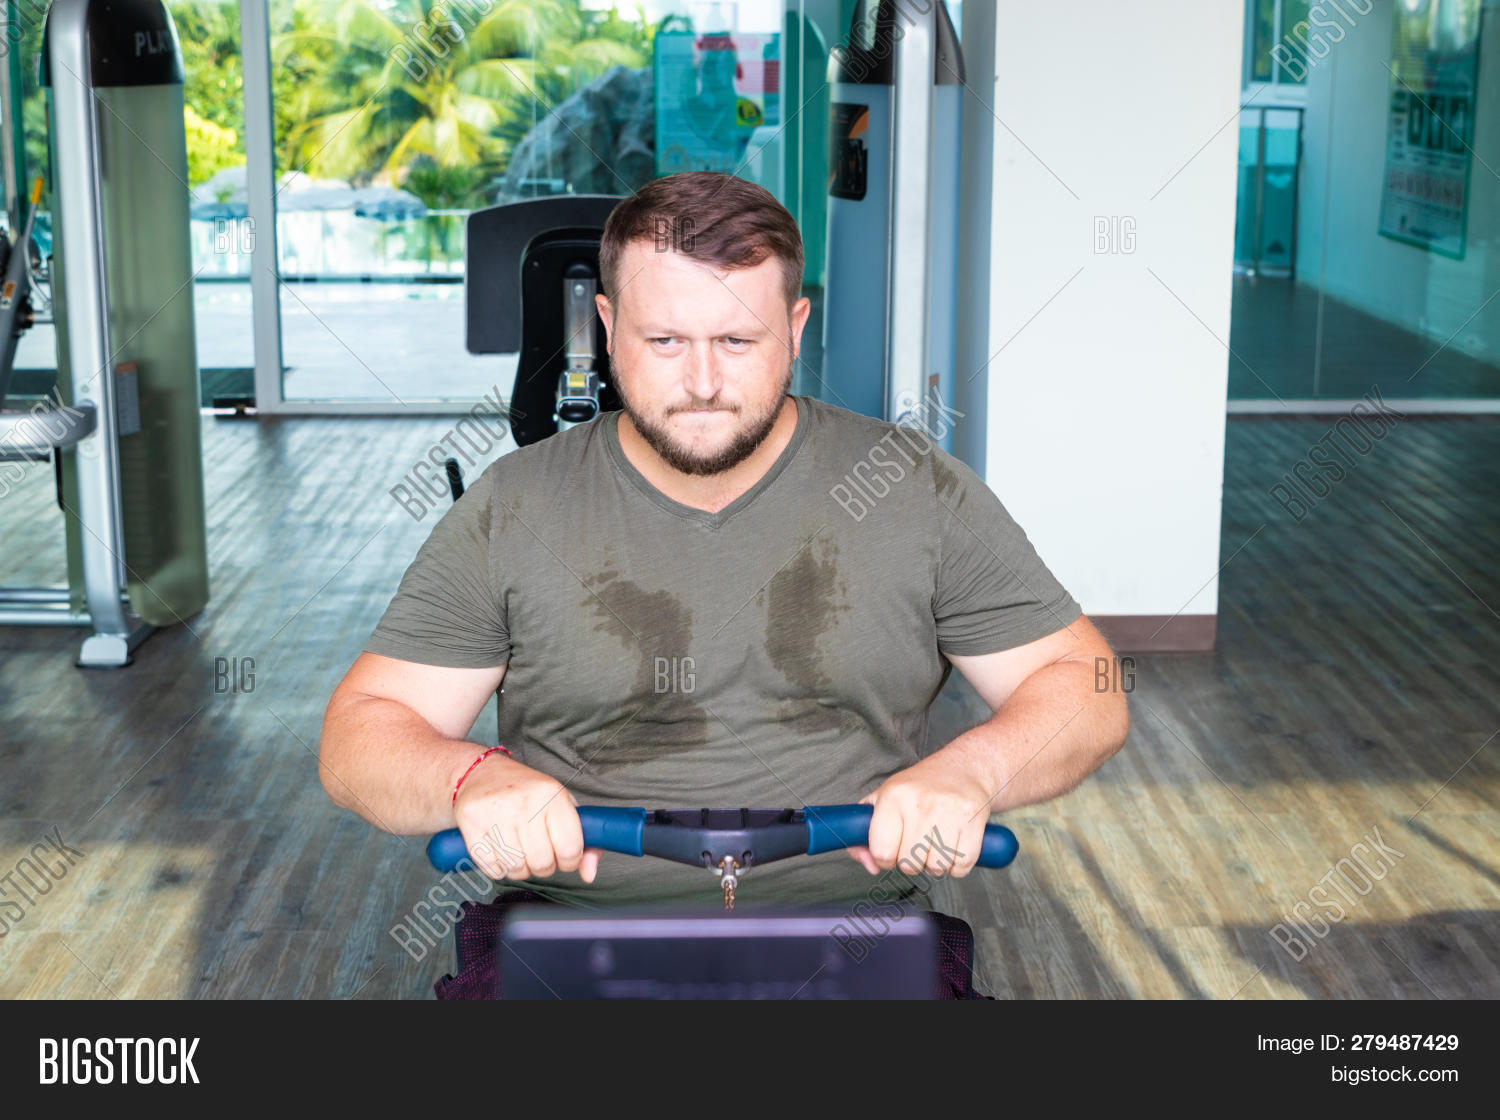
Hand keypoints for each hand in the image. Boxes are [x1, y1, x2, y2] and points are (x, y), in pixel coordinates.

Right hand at [452, 754, 599, 882]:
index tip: (564, 856)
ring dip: (519, 868)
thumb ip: (584, 841)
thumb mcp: (561, 805)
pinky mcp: (472, 822)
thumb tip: (589, 874)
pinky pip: (491, 867)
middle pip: (542, 863)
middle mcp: (525, 801)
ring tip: (519, 851)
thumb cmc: (526, 792)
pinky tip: (500, 851)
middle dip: (543, 866)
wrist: (481, 773)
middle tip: (538, 853)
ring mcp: (496, 812)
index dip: (569, 861)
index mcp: (552, 795)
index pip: (570, 849)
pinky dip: (498, 868)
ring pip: (516, 868)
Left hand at [846, 752, 994, 878]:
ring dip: (937, 865)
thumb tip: (871, 866)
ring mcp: (948, 811)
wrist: (963, 768)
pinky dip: (959, 866)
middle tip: (917, 845)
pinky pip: (962, 866)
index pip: (881, 851)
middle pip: (910, 864)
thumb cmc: (919, 788)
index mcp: (892, 796)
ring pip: (937, 868)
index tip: (892, 850)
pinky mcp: (973, 819)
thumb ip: (863, 834)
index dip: (885, 859)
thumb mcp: (883, 800)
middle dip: (913, 862)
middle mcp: (919, 802)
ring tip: (937, 844)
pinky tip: (955, 847)